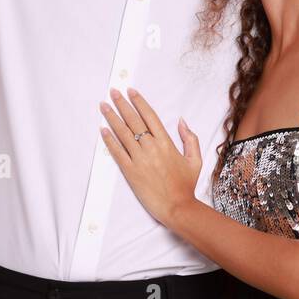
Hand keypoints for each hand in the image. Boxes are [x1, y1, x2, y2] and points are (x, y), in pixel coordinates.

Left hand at [98, 88, 201, 227]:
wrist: (177, 207)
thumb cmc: (186, 185)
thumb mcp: (195, 159)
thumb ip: (190, 138)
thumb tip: (181, 121)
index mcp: (166, 143)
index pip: (149, 116)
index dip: (139, 102)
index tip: (131, 91)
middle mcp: (151, 148)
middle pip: (134, 120)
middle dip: (122, 104)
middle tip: (113, 92)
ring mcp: (139, 160)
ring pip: (123, 133)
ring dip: (112, 117)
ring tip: (104, 106)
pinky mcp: (130, 172)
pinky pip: (117, 152)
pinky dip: (109, 140)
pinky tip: (103, 130)